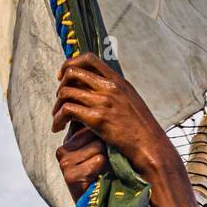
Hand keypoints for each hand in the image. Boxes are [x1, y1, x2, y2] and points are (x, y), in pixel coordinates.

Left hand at [51, 52, 173, 181]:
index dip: (70, 64)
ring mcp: (103, 102)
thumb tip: (100, 92)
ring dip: (56, 106)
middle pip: (72, 73)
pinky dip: (58, 119)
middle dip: (60, 86)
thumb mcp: (132, 103)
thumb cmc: (142, 131)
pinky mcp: (97, 118)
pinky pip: (68, 111)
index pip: (89, 59)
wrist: (150, 147)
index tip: (62, 76)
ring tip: (57, 119)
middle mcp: (110, 87)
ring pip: (66, 92)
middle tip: (59, 101)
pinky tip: (58, 128)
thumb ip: (116, 94)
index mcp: (118, 81)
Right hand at [55, 122, 108, 201]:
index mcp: (69, 140)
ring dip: (108, 159)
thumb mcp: (103, 152)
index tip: (111, 146)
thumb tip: (110, 112)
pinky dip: (105, 169)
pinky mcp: (70, 175)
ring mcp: (64, 162)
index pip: (88, 122)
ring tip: (105, 173)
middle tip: (108, 164)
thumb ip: (100, 134)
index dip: (105, 133)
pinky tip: (101, 179)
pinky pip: (98, 160)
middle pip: (95, 132)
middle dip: (107, 146)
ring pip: (98, 146)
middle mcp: (63, 149)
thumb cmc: (105, 178)